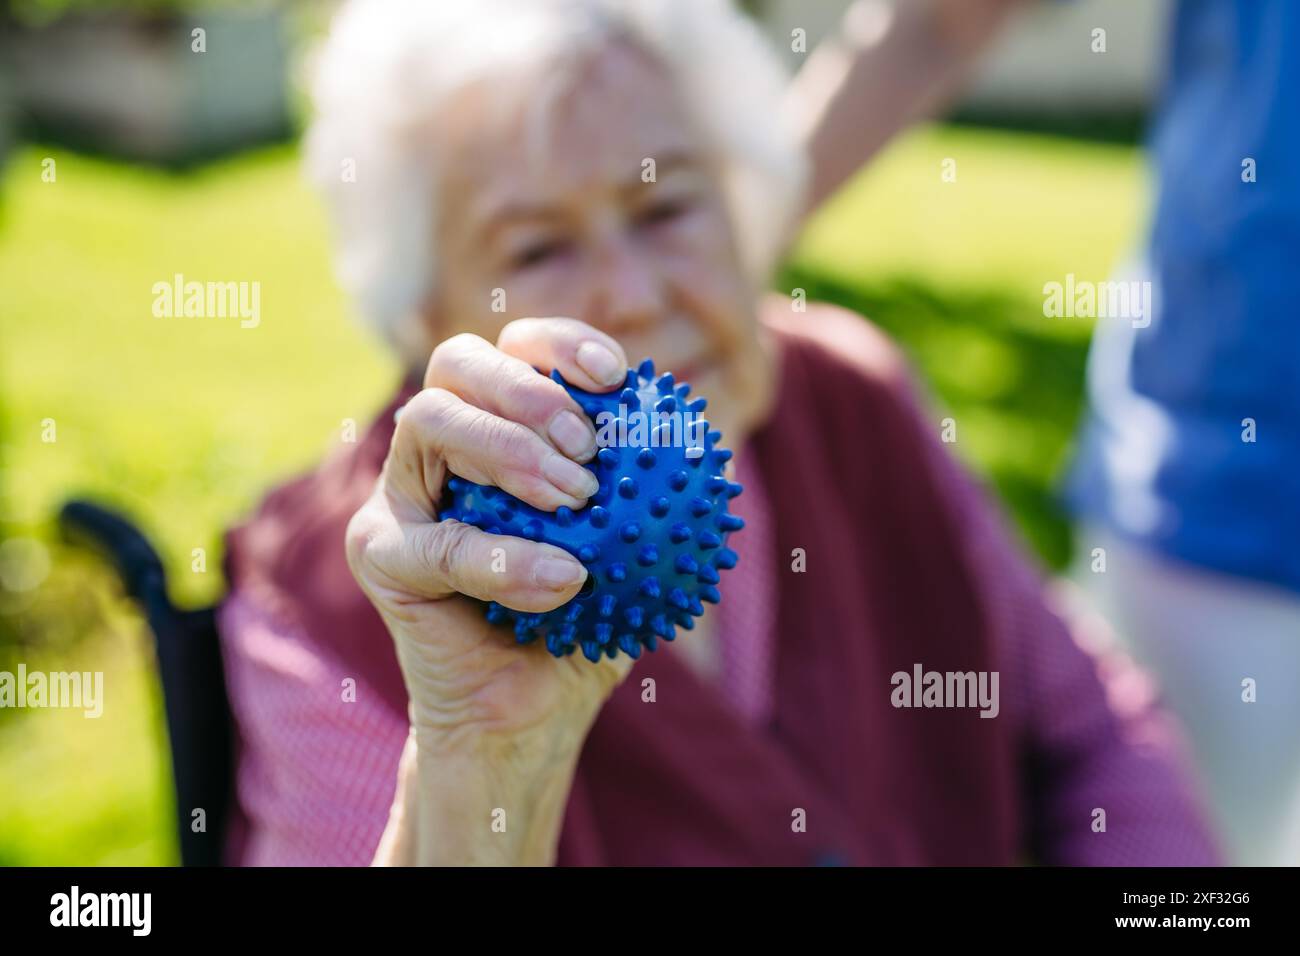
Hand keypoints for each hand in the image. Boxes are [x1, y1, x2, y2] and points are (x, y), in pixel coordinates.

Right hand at [347, 318, 636, 862]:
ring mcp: (400, 494)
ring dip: (508, 450)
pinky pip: (434, 541)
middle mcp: (439, 447)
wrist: (530, 715)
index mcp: (496, 426)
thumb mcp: (636, 550)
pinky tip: (565, 579)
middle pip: (457, 361)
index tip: (618, 377)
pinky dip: (503, 557)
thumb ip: (656, 491)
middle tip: (588, 447)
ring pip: (428, 419)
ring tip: (577, 500)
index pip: (514, 349)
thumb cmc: (586, 621)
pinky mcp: (380, 553)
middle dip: (528, 389)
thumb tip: (711, 439)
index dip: (561, 344)